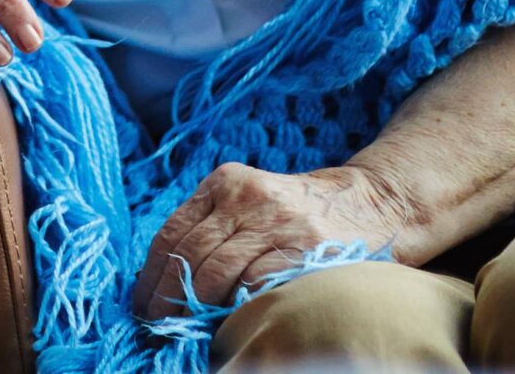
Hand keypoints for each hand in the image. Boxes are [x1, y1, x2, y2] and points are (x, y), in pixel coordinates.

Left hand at [132, 163, 421, 318]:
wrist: (372, 203)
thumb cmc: (298, 212)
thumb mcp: (249, 202)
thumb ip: (212, 228)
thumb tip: (165, 282)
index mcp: (223, 183)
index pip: (171, 234)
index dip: (151, 276)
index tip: (141, 306)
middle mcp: (246, 197)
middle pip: (189, 256)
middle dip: (168, 298)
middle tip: (158, 327)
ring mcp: (277, 221)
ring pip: (218, 273)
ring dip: (197, 309)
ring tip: (186, 331)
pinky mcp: (306, 246)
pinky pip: (258, 284)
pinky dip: (239, 307)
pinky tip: (229, 322)